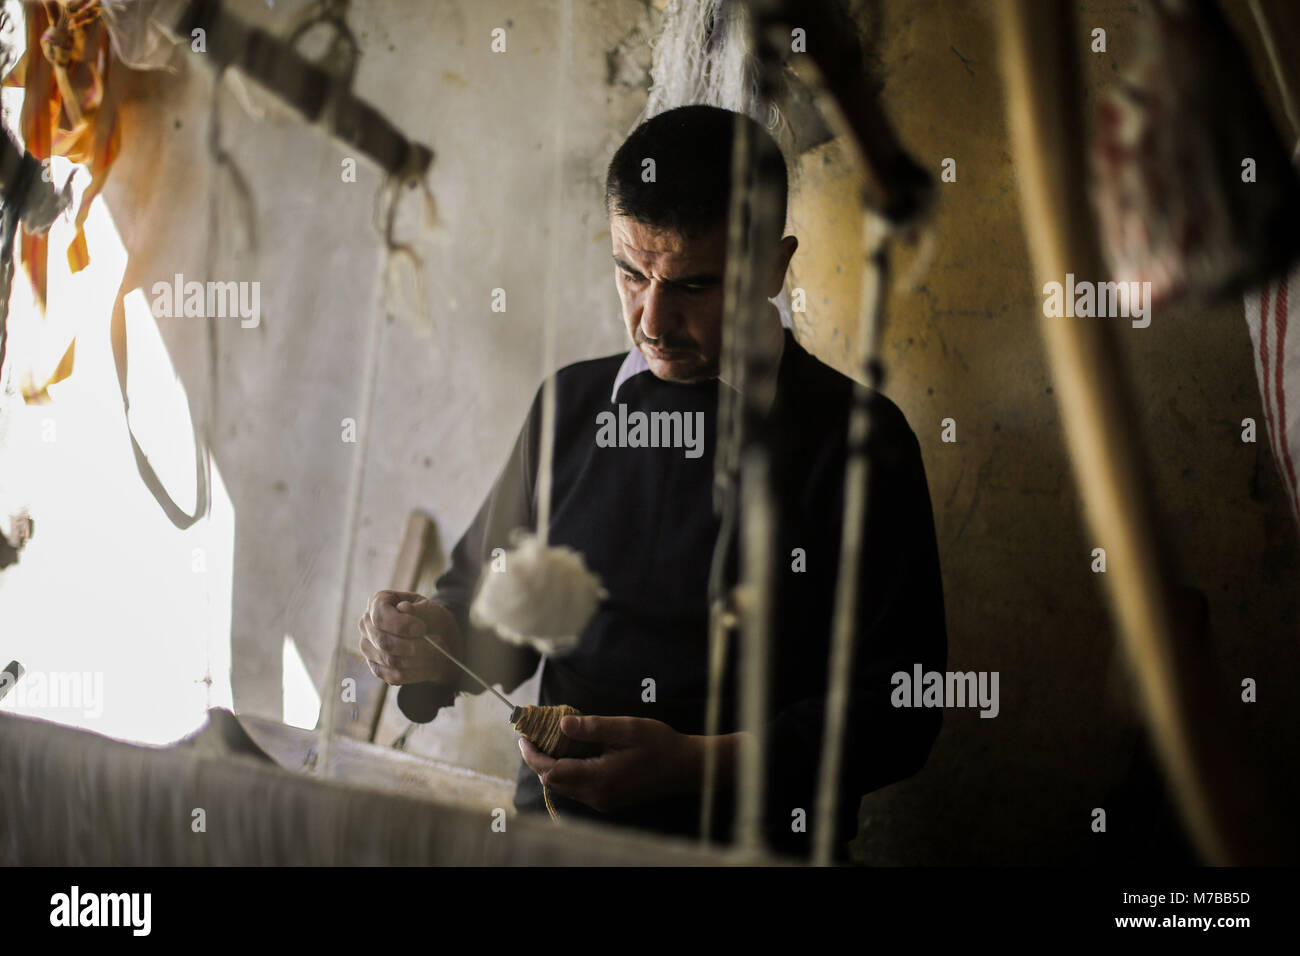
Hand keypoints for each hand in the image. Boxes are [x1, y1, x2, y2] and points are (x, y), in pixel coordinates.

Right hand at [358, 589, 462, 685]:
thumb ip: (419, 609)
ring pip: (391, 660)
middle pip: (384, 642)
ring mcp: (368, 648)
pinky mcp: (377, 668)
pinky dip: (417, 672)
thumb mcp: (431, 609)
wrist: (436, 637)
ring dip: (419, 659)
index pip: (380, 616)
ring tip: (438, 652)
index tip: (422, 628)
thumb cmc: (431, 619)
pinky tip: (431, 664)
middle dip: (414, 646)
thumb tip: (403, 607)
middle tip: (437, 643)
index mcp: (377, 603)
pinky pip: (395, 676)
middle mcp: (366, 625)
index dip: (400, 624)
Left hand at [517, 715, 706, 812]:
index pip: (551, 772)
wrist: (684, 768)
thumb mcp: (626, 728)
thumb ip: (592, 727)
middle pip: (554, 782)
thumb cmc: (658, 744)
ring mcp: (603, 801)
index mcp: (598, 779)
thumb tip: (561, 725)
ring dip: (553, 766)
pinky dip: (568, 771)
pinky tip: (573, 752)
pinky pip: (578, 788)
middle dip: (539, 760)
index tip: (523, 737)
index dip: (533, 756)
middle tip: (535, 736)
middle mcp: (597, 795)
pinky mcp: (609, 799)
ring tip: (551, 741)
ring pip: (565, 787)